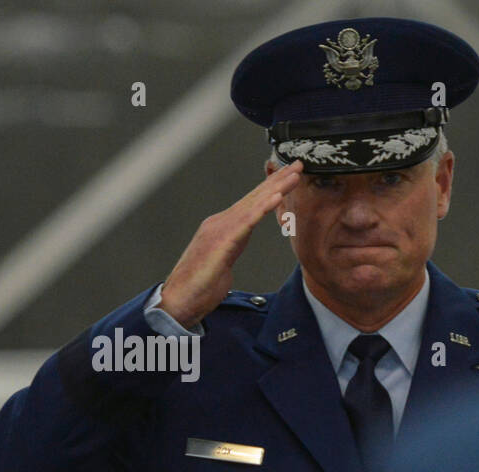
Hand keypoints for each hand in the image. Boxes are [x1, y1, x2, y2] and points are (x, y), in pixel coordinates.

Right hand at [158, 161, 302, 328]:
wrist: (179, 300)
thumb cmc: (200, 286)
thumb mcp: (224, 262)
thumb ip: (232, 247)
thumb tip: (239, 241)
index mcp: (223, 227)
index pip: (251, 203)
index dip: (271, 188)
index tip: (290, 175)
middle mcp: (221, 222)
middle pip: (254, 198)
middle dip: (278, 180)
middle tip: (298, 164)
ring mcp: (220, 230)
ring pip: (253, 204)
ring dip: (275, 188)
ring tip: (293, 175)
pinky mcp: (222, 242)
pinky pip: (247, 222)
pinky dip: (263, 208)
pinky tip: (276, 197)